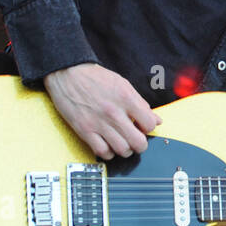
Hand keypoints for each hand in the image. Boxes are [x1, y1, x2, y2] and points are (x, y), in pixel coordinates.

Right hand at [43, 63, 162, 160]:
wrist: (68, 73)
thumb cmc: (95, 77)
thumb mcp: (123, 84)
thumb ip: (141, 103)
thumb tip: (157, 120)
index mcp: (126, 98)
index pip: (149, 124)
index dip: (148, 128)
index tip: (142, 127)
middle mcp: (114, 112)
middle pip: (138, 142)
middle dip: (140, 144)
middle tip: (136, 140)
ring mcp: (99, 123)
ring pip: (122, 150)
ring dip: (125, 150)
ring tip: (122, 143)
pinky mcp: (84, 130)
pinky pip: (102, 152)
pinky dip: (108, 153)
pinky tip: (108, 145)